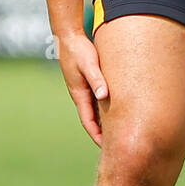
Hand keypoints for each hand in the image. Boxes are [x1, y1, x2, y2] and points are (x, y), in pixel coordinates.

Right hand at [57, 30, 107, 145]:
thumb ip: (97, 79)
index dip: (97, 135)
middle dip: (101, 134)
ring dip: (103, 123)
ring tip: (117, 134)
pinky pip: (96, 101)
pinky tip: (114, 112)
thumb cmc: (79, 50)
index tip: (107, 148)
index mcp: (80, 94)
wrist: (68, 37)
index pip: (88, 122)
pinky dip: (104, 111)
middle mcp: (81, 95)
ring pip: (94, 112)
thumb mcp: (89, 64)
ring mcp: (83, 89)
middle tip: (115, 146)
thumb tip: (104, 96)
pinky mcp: (87, 82)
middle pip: (91, 120)